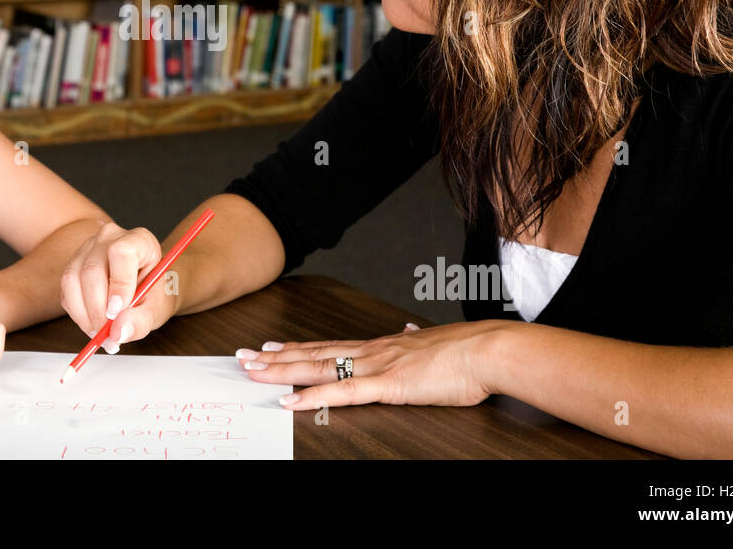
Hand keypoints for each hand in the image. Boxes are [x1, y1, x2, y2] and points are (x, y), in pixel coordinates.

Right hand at [59, 221, 175, 353]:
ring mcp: (87, 248)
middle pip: (92, 269)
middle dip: (97, 309)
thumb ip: (142, 320)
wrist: (146, 290)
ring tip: (101, 333)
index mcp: (139, 240)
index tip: (117, 312)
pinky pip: (66, 291)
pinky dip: (77, 314)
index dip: (118, 284)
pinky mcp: (73, 265)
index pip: (122, 252)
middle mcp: (110, 237)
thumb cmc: (154, 294)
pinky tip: (93, 324)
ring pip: (72, 280)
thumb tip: (119, 331)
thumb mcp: (157, 310)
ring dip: (84, 314)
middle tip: (107, 333)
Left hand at [235, 320, 506, 408]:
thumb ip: (413, 339)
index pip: (329, 345)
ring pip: (318, 369)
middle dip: (275, 357)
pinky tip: (291, 401)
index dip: (297, 347)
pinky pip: (342, 393)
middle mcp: (371, 351)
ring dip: (282, 372)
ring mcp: (376, 366)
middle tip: (243, 357)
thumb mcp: (432, 343)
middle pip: (314, 354)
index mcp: (381, 345)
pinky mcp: (388, 385)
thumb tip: (406, 331)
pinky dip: (313, 397)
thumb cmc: (467, 352)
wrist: (488, 350)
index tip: (271, 346)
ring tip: (253, 372)